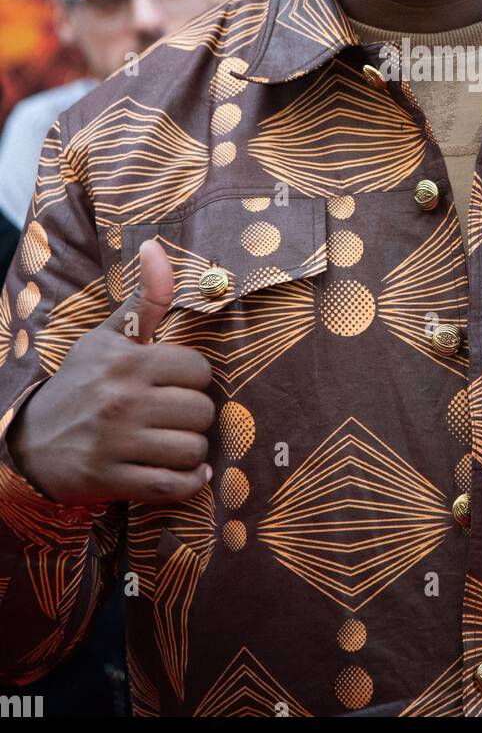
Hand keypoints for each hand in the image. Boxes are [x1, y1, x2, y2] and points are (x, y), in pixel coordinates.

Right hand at [7, 239, 213, 506]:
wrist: (30, 439)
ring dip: (191, 450)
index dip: (194, 378)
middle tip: (175, 414)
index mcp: (127, 361)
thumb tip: (156, 245)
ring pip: (191, 449)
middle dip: (194, 415)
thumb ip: (145, 297)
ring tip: (174, 441)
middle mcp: (122, 401)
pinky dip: (187, 483)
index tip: (176, 382)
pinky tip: (185, 472)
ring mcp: (116, 444)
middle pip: (201, 411)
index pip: (198, 369)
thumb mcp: (108, 337)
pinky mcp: (111, 481)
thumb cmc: (80, 382)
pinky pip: (172, 487)